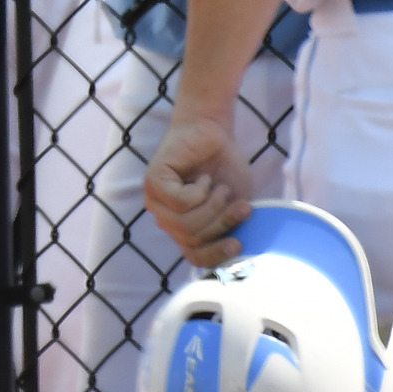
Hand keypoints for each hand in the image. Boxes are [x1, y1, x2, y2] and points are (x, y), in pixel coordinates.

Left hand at [144, 110, 258, 264]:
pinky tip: (202, 178)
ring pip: (186, 224)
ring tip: (220, 188)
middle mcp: (167, 220)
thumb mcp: (235, 205)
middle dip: (222, 223)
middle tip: (240, 204)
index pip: (195, 257)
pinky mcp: (153, 183)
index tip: (239, 245)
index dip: (216, 255)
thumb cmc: (225, 170)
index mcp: (186, 229)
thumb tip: (238, 255)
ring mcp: (156, 202)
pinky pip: (180, 202)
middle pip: (193, 240)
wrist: (213, 134)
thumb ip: (233, 228)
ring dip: (213, 206)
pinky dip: (199, 191)